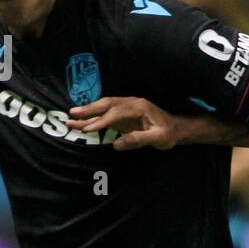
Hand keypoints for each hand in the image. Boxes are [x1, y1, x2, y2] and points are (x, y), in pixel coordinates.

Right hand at [68, 96, 219, 150]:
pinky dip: (94, 116)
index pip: (116, 113)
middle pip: (107, 104)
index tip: (88, 129)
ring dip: (88, 111)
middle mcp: (131, 103)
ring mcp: (127, 107)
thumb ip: (138, 140)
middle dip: (89, 110)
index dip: (101, 120)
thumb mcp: (158, 139)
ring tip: (72, 116)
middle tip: (72, 115)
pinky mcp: (124, 114)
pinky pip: (107, 113)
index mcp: (139, 107)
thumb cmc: (169, 133)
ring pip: (105, 106)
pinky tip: (83, 121)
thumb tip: (116, 145)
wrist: (177, 129)